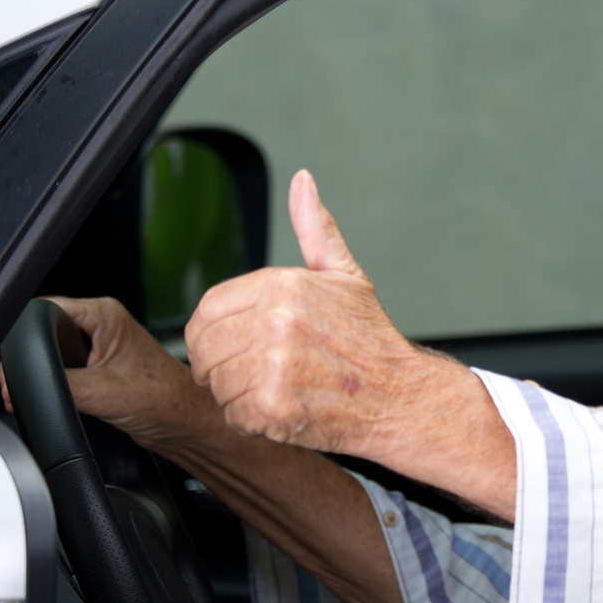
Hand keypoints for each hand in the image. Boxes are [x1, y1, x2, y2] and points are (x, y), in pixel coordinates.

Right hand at [0, 295, 217, 454]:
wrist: (183, 422)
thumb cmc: (164, 400)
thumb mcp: (101, 393)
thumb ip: (61, 382)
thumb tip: (29, 383)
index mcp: (105, 315)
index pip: (47, 309)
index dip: (29, 335)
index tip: (22, 362)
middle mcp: (102, 324)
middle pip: (45, 329)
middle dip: (33, 357)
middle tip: (32, 383)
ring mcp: (99, 344)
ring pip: (52, 350)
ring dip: (44, 372)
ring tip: (52, 391)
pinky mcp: (97, 365)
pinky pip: (62, 367)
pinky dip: (55, 382)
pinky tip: (60, 395)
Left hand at [184, 170, 484, 465]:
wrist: (398, 395)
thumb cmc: (369, 339)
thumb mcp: (343, 274)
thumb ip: (314, 227)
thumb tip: (303, 182)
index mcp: (282, 285)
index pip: (206, 311)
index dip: (215, 333)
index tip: (239, 345)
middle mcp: (274, 322)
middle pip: (204, 350)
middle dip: (223, 366)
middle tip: (259, 372)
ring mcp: (271, 366)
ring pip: (216, 383)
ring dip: (238, 394)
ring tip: (279, 388)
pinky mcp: (270, 406)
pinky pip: (231, 414)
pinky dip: (251, 421)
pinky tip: (283, 408)